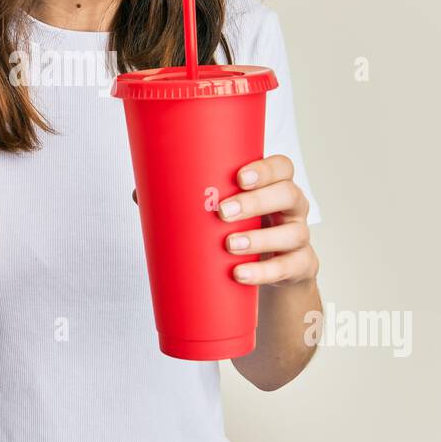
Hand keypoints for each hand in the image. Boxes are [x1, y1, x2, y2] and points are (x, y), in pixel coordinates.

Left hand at [132, 153, 318, 288]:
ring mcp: (299, 237)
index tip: (238, 176)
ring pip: (294, 233)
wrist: (271, 273)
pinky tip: (241, 274)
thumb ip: (185, 201)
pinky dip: (265, 272)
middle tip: (222, 211)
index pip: (282, 167)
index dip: (265, 169)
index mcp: (274, 186)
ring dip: (261, 239)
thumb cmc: (243, 231)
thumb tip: (139, 193)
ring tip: (229, 245)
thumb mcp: (222, 215)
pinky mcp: (300, 266)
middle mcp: (293, 207)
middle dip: (256, 201)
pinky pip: (289, 267)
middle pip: (288, 194)